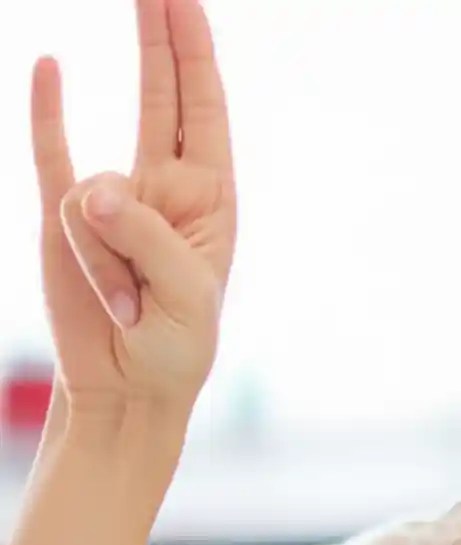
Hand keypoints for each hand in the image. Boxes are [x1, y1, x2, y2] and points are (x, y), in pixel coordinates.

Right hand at [32, 0, 235, 413]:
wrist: (128, 389)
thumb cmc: (177, 346)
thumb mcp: (184, 296)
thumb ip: (144, 239)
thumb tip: (94, 188)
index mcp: (210, 197)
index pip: (204, 108)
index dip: (194, 52)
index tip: (183, 0)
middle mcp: (164, 186)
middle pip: (161, 94)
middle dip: (158, 38)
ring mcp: (112, 198)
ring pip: (96, 171)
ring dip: (99, 243)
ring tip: (123, 299)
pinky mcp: (63, 220)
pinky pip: (50, 156)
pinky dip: (48, 114)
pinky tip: (50, 67)